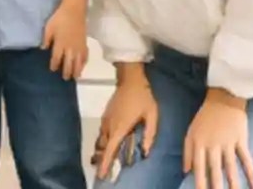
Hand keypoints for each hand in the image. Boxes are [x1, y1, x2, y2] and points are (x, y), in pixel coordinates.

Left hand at [42, 2, 88, 79]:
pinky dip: (84, 62)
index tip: (53, 70)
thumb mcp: (48, 28)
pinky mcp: (85, 43)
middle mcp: (70, 48)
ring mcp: (79, 46)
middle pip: (69, 63)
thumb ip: (46, 40)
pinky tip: (83, 65)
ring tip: (75, 77)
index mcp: (60, 44)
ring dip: (77, 70)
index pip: (56, 58)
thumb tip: (42, 49)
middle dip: (67, 72)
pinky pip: (86, 56)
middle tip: (65, 79)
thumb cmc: (59, 18)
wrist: (74, 10)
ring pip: (79, 62)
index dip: (54, 65)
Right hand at [93, 66, 157, 180]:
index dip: (106, 162)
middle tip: (102, 171)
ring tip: (103, 159)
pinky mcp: (106, 114)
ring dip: (102, 149)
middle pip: (102, 146)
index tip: (102, 174)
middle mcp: (110, 125)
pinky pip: (102, 131)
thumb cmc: (143, 96)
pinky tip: (108, 142)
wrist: (130, 78)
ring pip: (101, 139)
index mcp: (120, 127)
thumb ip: (149, 134)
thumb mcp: (152, 116)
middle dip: (102, 159)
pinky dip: (103, 140)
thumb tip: (146, 151)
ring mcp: (106, 119)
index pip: (110, 148)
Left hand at [184, 90, 252, 188]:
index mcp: (198, 143)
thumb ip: (187, 152)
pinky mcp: (241, 141)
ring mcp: (228, 143)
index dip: (199, 182)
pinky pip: (246, 160)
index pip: (198, 167)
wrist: (223, 99)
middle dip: (216, 186)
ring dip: (233, 184)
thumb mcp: (191, 132)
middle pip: (214, 170)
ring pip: (231, 168)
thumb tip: (186, 171)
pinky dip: (251, 174)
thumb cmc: (205, 117)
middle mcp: (212, 145)